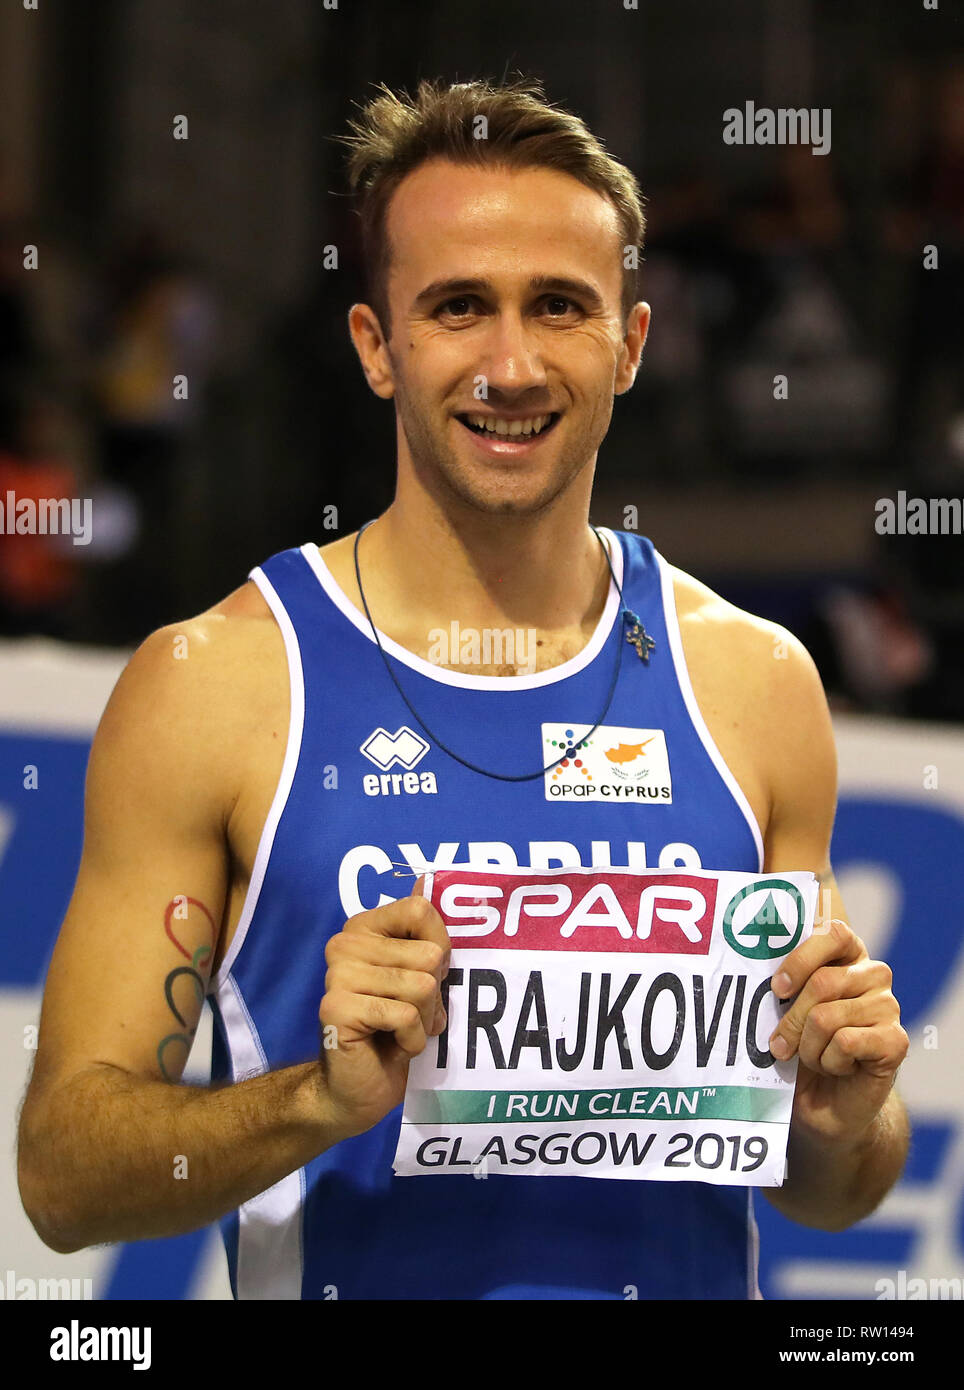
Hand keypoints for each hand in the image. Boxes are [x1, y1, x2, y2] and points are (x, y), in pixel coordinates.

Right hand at [318, 880, 449, 1138]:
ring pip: (420, 985)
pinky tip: (392, 1045)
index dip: (439, 946)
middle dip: (434, 993)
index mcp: (364, 927)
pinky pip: (405, 1015)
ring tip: (404, 1030)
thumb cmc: (395, 1027)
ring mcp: (337, 976)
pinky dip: (412, 1039)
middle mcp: (345, 944)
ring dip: (424, 1019)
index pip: (420, 910)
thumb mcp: (420, 974)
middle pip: (428, 954)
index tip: (427, 974)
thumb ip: (424, 930)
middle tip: (413, 1013)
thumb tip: (429, 877)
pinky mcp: (337, 1008)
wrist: (358, 1088)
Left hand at [768, 918, 907, 1143]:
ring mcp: (888, 1007)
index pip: (833, 933)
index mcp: (848, 956)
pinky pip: (846, 1042)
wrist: (828, 1106)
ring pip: (828, 1017)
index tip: (777, 989)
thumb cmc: (803, 1048)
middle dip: (792, 1020)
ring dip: (809, 1048)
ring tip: (815, 1059)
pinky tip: (839, 1068)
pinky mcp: (896, 1040)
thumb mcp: (786, 1011)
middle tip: (781, 1046)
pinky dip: (830, 1062)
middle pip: (822, 982)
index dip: (801, 959)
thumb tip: (755, 968)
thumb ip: (782, 985)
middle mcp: (874, 975)